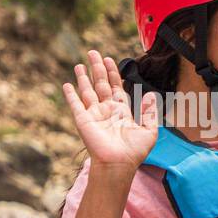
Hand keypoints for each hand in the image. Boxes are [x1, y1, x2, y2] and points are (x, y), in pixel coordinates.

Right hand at [61, 50, 158, 170]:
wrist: (119, 164)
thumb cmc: (134, 151)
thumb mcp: (149, 130)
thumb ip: (150, 112)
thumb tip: (151, 94)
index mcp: (121, 111)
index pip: (116, 88)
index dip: (113, 74)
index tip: (110, 60)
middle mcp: (106, 110)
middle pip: (101, 84)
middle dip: (98, 69)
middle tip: (94, 52)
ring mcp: (93, 114)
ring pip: (88, 91)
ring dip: (84, 78)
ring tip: (81, 64)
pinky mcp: (83, 120)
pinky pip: (76, 104)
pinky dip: (71, 94)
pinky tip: (67, 84)